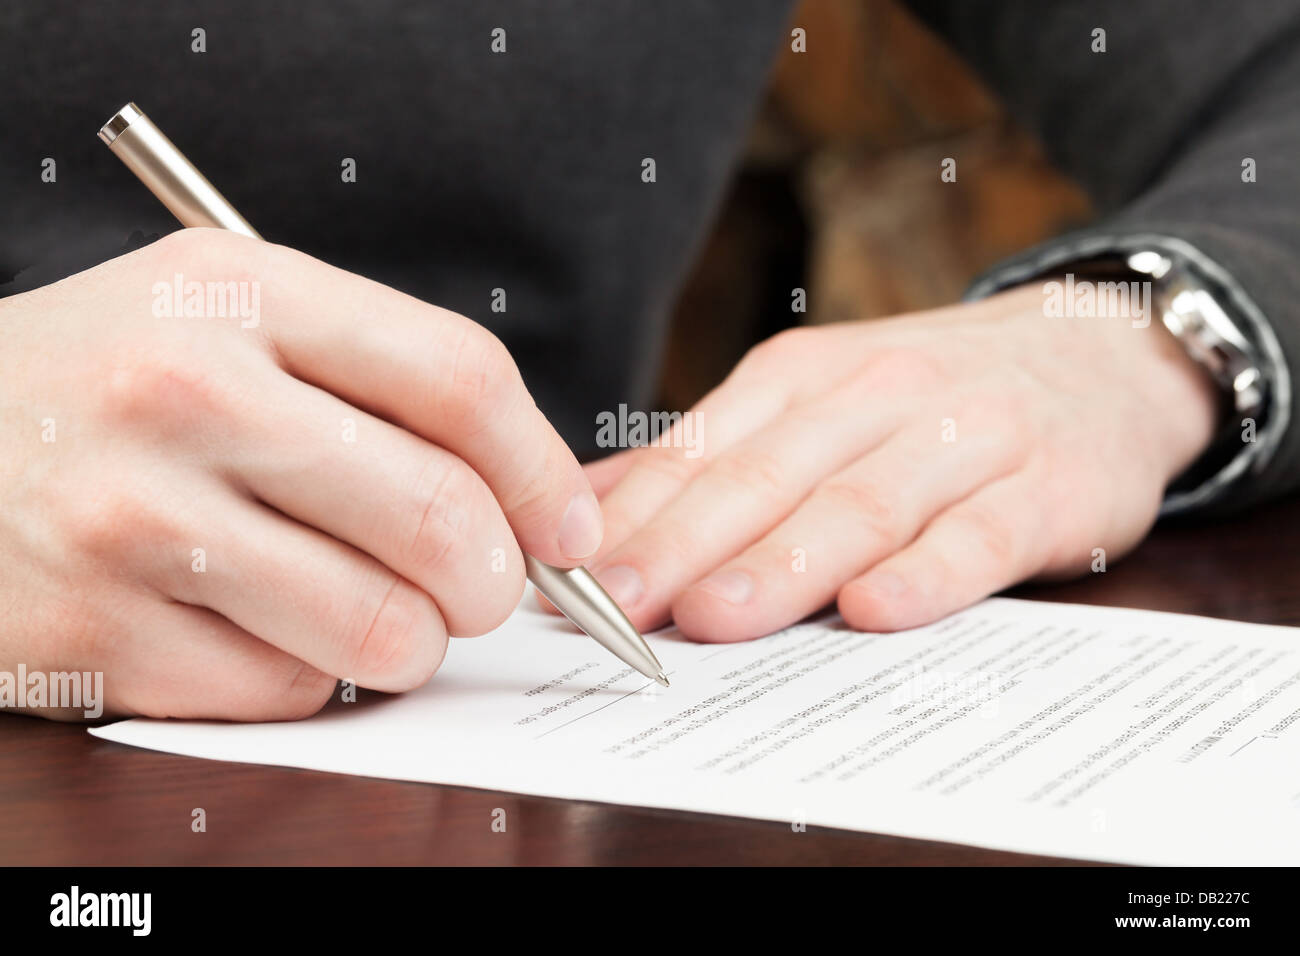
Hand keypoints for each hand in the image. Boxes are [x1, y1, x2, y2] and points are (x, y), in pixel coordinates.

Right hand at [0, 228, 601, 719]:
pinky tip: (254, 625)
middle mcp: (186, 396)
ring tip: (366, 603)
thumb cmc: (117, 381)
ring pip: (382, 627)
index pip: (459, 380)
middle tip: (477, 586)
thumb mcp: (236, 318)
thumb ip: (385, 382)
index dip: (545, 470)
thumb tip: (540, 503)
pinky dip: (305, 674)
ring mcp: (135, 522)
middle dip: (494, 578)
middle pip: (440, 515)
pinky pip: (291, 691)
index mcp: (245, 294)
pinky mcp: (99, 635)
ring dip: (408, 636)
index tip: (570, 528)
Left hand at [570, 283, 1218, 640]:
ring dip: (784, 565)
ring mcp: (963, 439)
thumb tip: (591, 505)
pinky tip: (876, 610)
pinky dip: (926, 574)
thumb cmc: (928, 396)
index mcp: (801, 376)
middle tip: (616, 607)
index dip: (634, 518)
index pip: (701, 452)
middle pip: (765, 479)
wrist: (1100, 354)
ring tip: (717, 617)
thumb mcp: (814, 396)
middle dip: (682, 546)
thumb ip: (712, 453)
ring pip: (860, 505)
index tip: (567, 578)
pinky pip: (979, 535)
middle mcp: (874, 396)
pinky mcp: (1045, 488)